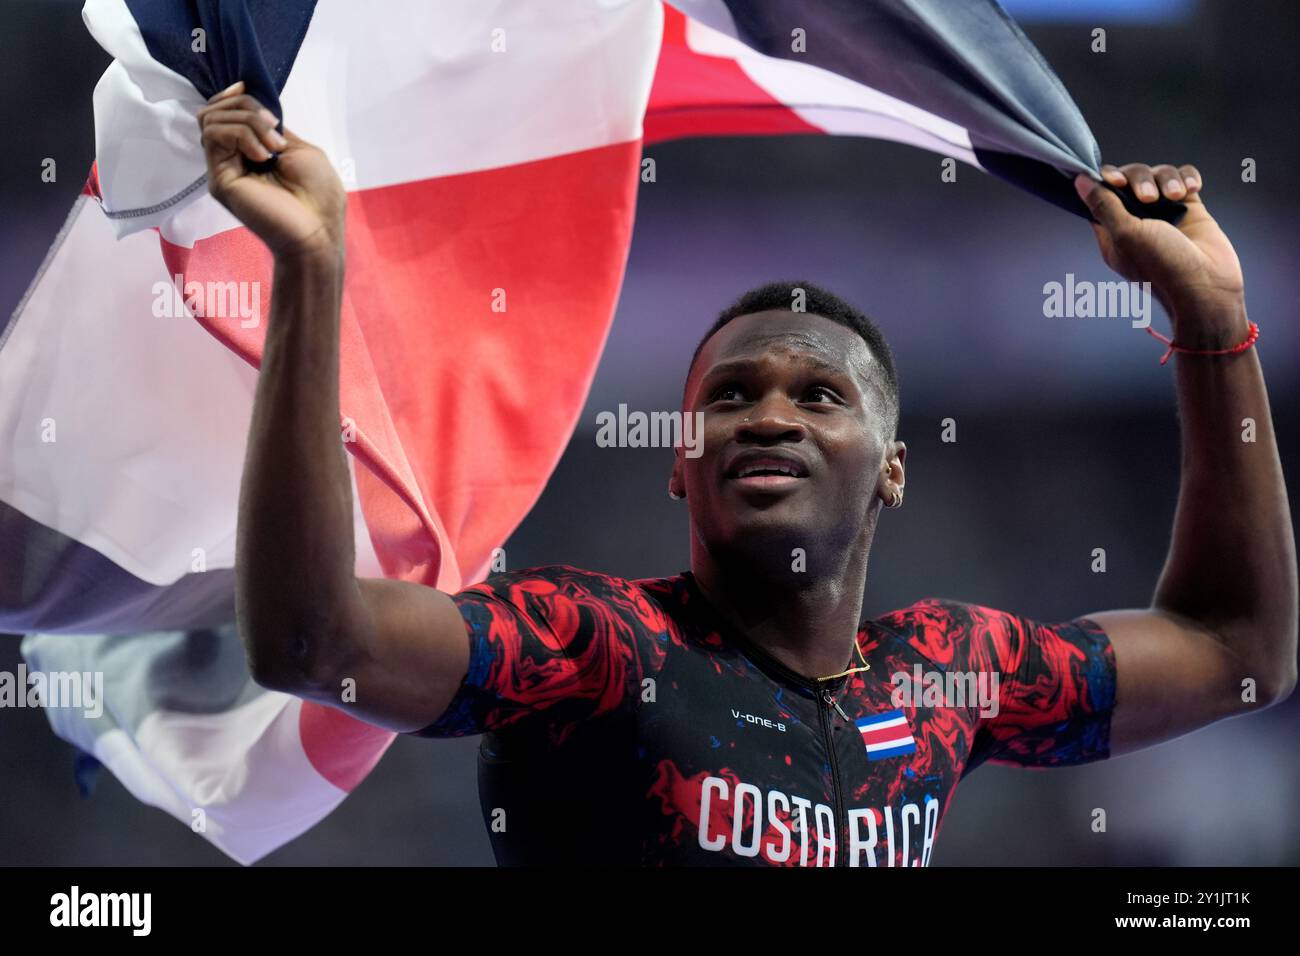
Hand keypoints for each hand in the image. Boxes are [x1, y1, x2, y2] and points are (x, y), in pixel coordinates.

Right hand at [198, 81, 345, 261]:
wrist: (318, 230)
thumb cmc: (318, 195)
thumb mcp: (299, 149)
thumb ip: (271, 129)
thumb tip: (254, 108)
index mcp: (251, 150)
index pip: (225, 112)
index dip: (233, 96)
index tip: (248, 89)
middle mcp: (233, 159)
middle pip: (214, 111)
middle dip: (245, 107)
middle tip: (274, 129)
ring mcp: (223, 170)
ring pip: (212, 120)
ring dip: (247, 122)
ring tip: (273, 148)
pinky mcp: (220, 180)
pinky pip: (215, 137)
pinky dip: (241, 135)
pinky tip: (263, 156)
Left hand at [1074, 164, 1244, 329]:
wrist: (1207, 286)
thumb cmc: (1162, 268)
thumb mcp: (1124, 235)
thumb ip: (1103, 205)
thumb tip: (1080, 181)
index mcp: (1113, 231)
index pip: (1101, 194)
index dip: (1106, 181)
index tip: (1115, 181)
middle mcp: (1137, 220)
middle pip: (1131, 178)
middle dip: (1140, 180)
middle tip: (1149, 198)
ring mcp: (1164, 212)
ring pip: (1159, 174)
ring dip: (1167, 179)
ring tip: (1176, 196)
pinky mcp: (1189, 208)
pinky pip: (1184, 178)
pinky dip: (1186, 178)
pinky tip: (1190, 189)